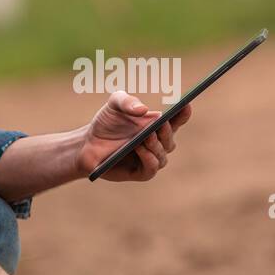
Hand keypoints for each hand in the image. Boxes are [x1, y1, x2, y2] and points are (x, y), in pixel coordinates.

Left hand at [76, 90, 192, 180]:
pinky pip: (151, 168)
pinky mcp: (140, 173)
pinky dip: (148, 158)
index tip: (186, 104)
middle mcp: (158, 143)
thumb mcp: (114, 104)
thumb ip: (127, 101)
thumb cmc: (106, 123)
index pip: (177, 120)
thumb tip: (143, 110)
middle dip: (166, 130)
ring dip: (156, 145)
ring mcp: (151, 159)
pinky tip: (139, 147)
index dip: (183, 113)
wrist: (88, 143)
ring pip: (163, 155)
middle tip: (160, 122)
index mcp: (157, 125)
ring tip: (147, 135)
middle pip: (170, 138)